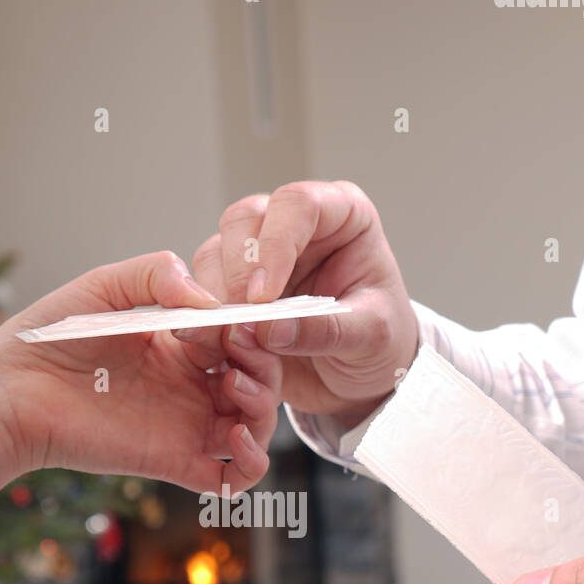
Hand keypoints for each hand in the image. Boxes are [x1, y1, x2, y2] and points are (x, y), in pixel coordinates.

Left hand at [0, 250, 280, 492]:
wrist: (9, 391)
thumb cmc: (49, 336)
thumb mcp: (106, 286)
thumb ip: (157, 275)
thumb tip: (209, 301)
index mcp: (179, 344)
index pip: (241, 337)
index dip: (250, 327)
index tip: (231, 319)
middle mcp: (190, 386)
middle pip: (258, 381)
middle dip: (265, 366)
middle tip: (241, 351)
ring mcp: (185, 426)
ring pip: (256, 427)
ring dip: (265, 410)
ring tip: (236, 392)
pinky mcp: (174, 462)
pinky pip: (232, 478)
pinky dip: (252, 464)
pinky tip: (235, 438)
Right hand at [179, 181, 417, 424]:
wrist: (363, 378)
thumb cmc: (381, 343)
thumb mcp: (370, 337)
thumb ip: (324, 329)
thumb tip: (268, 329)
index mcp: (342, 216)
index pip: (298, 205)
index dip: (275, 244)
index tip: (264, 297)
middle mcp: (295, 227)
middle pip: (244, 219)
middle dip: (237, 272)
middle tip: (242, 321)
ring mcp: (259, 255)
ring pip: (215, 251)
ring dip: (216, 297)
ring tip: (235, 340)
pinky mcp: (234, 288)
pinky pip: (201, 290)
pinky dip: (205, 318)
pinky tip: (224, 345)